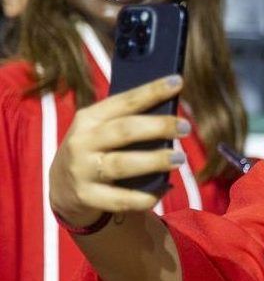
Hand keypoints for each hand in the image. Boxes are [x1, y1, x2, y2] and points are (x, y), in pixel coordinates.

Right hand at [49, 75, 189, 225]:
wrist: (62, 190)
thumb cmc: (95, 151)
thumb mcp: (101, 131)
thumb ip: (129, 121)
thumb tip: (172, 114)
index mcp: (89, 119)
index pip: (124, 101)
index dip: (151, 91)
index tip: (177, 81)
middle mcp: (82, 142)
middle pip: (124, 130)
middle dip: (158, 126)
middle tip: (185, 128)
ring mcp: (82, 171)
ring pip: (123, 164)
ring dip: (155, 160)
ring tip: (179, 158)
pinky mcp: (87, 198)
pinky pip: (122, 199)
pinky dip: (146, 195)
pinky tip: (164, 188)